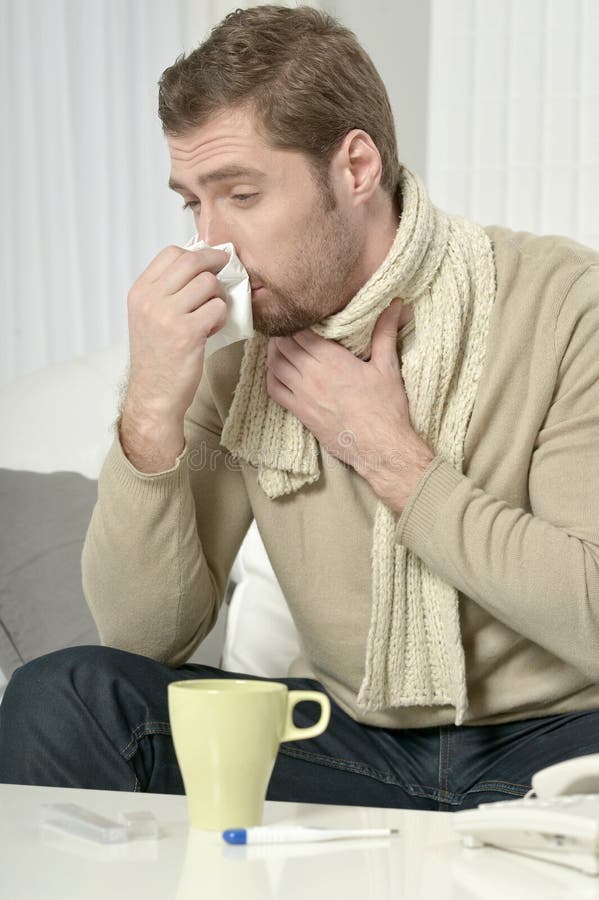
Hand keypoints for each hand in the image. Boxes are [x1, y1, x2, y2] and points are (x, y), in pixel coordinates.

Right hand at [125, 244, 229, 427]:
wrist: (154, 394)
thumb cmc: (157, 357)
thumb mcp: (149, 317)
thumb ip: (167, 291)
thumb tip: (201, 264)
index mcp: (139, 292)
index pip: (171, 253)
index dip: (197, 253)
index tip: (210, 262)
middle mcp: (150, 300)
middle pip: (192, 261)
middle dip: (215, 262)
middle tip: (228, 269)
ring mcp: (167, 315)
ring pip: (208, 284)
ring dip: (219, 296)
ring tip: (212, 314)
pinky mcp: (187, 332)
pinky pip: (217, 308)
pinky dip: (221, 317)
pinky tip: (212, 329)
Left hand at [266, 299, 435, 512]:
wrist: (380, 447)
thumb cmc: (386, 408)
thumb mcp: (388, 367)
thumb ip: (385, 333)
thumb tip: (394, 305)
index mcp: (332, 359)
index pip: (301, 331)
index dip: (297, 321)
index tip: (302, 316)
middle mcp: (312, 375)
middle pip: (284, 345)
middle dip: (284, 333)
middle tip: (289, 327)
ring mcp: (302, 395)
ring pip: (275, 365)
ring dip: (274, 352)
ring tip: (280, 344)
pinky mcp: (300, 412)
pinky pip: (274, 390)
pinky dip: (270, 376)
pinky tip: (276, 370)